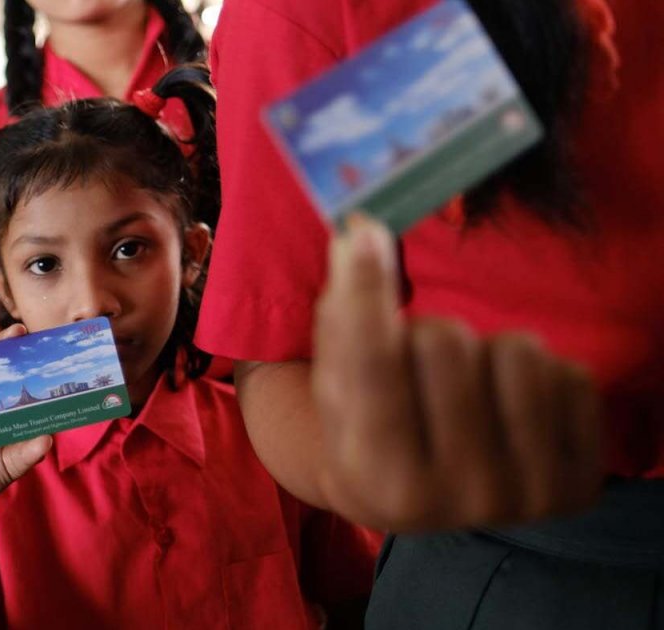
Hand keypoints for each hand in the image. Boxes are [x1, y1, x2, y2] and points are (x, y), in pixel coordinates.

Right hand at [311, 214, 600, 531]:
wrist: (419, 499)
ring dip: (488, 348)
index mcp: (379, 478)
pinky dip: (537, 374)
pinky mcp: (578, 483)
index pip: (372, 365)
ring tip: (467, 383)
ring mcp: (524, 496)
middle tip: (419, 364)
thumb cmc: (366, 423)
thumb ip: (342, 311)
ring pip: (517, 350)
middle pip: (446, 342)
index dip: (364, 292)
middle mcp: (455, 498)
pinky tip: (508, 405)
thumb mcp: (335, 381)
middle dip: (428, 332)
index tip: (362, 233)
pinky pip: (571, 373)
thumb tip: (359, 232)